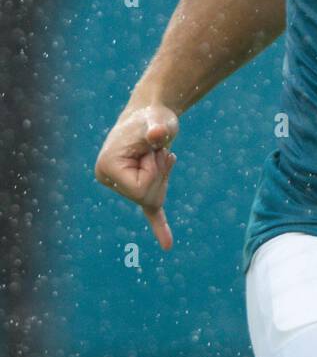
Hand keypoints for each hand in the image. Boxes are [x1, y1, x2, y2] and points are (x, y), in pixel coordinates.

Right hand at [94, 103, 179, 250]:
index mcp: (107, 169)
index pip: (140, 191)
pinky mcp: (139, 186)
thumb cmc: (153, 116)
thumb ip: (157, 128)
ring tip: (155, 154)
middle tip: (153, 150)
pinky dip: (160, 228)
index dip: (153, 172)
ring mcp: (123, 185)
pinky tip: (168, 245)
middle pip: (147, 197)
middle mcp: (109, 180)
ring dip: (163, 175)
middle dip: (160, 173)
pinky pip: (150, 212)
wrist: (153, 111)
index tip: (148, 151)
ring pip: (154, 199)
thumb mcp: (157, 121)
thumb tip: (157, 134)